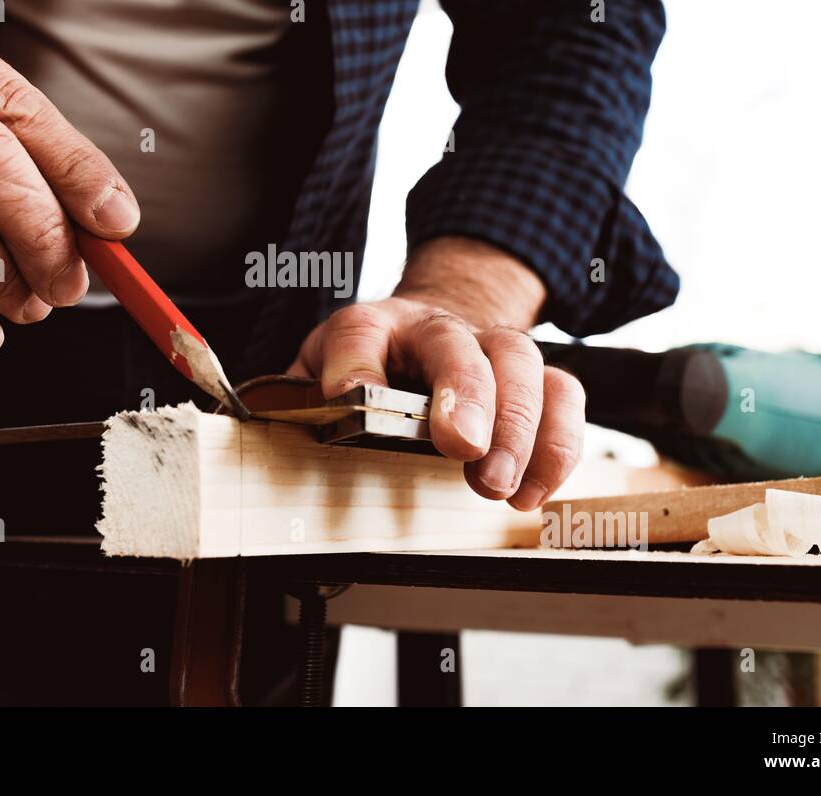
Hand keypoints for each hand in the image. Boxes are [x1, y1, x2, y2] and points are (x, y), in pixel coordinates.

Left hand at [287, 237, 585, 508]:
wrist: (428, 326)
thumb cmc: (367, 368)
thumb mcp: (317, 377)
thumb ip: (294, 405)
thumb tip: (257, 439)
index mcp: (368, 328)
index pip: (356, 335)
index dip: (353, 365)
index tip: (348, 398)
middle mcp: (432, 328)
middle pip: (456, 344)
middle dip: (467, 394)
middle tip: (464, 449)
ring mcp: (489, 345)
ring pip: (520, 361)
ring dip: (519, 426)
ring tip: (501, 486)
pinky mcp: (533, 374)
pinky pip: (564, 395)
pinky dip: (559, 444)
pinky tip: (535, 493)